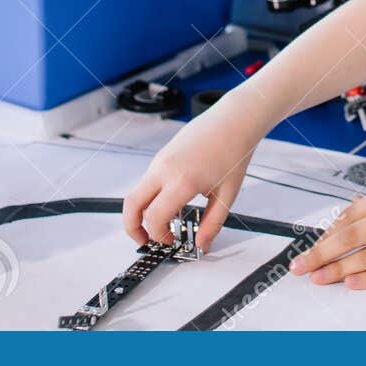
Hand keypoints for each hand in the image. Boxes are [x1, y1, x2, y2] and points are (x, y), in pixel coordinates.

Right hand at [122, 103, 264, 250]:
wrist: (234, 120)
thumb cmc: (233, 152)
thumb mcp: (226, 195)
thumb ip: (212, 224)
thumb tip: (202, 245)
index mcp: (181, 181)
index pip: (154, 217)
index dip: (159, 235)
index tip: (170, 241)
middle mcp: (164, 169)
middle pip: (131, 204)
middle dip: (132, 227)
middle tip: (145, 240)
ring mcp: (160, 160)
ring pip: (138, 192)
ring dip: (142, 211)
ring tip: (163, 224)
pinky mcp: (161, 155)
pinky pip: (148, 180)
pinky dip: (151, 197)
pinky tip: (172, 203)